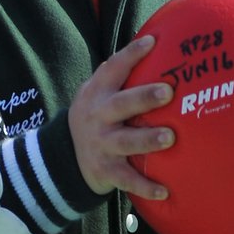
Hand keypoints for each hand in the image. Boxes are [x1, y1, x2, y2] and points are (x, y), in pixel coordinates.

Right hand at [69, 35, 174, 199]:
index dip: (131, 55)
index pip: (113, 68)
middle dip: (144, 98)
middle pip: (121, 105)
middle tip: (168, 92)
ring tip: (170, 138)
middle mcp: (98, 117)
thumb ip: (116, 75)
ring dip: (148, 140)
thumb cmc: (94, 117)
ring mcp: (102, 145)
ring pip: (126, 142)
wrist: (63, 158)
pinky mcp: (106, 170)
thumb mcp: (95, 94)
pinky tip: (165, 191)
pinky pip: (127, 179)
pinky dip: (145, 187)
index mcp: (97, 94)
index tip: (152, 42)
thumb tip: (153, 43)